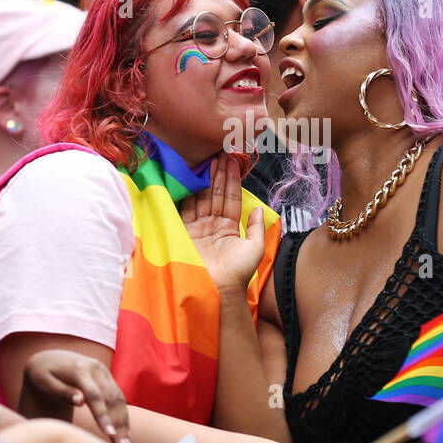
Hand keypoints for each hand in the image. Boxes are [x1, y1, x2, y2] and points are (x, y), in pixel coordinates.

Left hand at [17, 349, 132, 442]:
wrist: (50, 358)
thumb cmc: (42, 375)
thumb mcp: (44, 382)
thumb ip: (61, 392)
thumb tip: (79, 401)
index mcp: (80, 369)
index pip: (95, 396)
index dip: (103, 416)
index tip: (109, 434)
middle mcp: (96, 369)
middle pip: (112, 399)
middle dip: (118, 424)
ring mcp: (104, 372)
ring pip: (119, 399)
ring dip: (124, 422)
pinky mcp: (108, 378)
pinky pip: (119, 398)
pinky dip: (122, 416)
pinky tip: (124, 432)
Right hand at [181, 155, 266, 293]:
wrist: (218, 289)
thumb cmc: (238, 272)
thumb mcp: (254, 248)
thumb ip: (255, 227)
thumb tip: (257, 209)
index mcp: (229, 228)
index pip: (230, 198)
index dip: (231, 179)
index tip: (232, 160)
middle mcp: (212, 225)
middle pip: (214, 194)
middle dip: (218, 174)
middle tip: (219, 152)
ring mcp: (197, 227)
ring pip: (201, 197)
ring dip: (205, 178)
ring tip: (209, 158)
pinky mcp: (184, 231)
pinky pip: (186, 207)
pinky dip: (189, 192)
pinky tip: (192, 176)